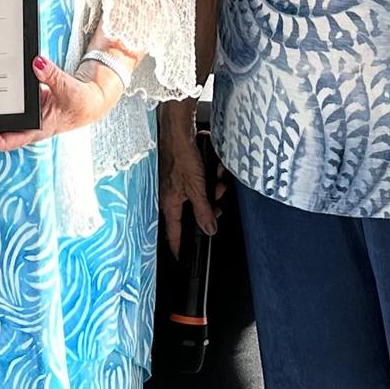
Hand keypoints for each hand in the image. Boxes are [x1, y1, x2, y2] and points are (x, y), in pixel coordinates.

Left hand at [0, 56, 116, 150]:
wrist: (88, 102)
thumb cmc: (80, 101)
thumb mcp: (69, 89)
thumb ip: (52, 75)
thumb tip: (36, 61)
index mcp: (35, 130)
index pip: (8, 140)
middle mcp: (24, 127)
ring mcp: (21, 119)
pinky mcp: (21, 107)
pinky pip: (0, 110)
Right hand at [157, 113, 221, 255]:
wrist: (178, 129)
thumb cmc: (181, 155)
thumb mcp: (196, 188)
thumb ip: (204, 211)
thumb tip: (209, 229)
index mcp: (170, 203)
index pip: (174, 233)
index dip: (179, 247)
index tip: (183, 259)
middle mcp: (171, 195)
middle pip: (194, 211)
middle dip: (210, 206)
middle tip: (218, 203)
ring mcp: (177, 182)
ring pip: (200, 195)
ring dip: (213, 188)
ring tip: (219, 179)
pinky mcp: (184, 170)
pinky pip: (200, 181)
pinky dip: (209, 176)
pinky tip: (215, 168)